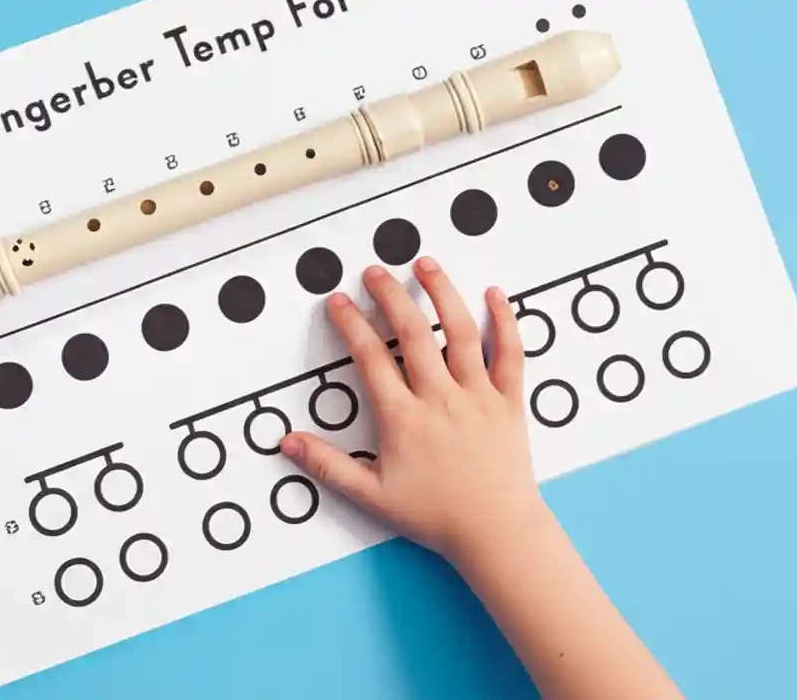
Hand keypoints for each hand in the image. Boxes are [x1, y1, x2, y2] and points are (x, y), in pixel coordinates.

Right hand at [279, 257, 548, 562]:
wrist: (496, 532)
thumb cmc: (435, 516)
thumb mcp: (372, 494)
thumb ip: (327, 465)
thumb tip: (287, 442)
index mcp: (403, 419)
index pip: (370, 358)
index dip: (350, 325)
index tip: (337, 302)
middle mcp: (439, 399)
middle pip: (411, 333)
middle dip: (389, 295)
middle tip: (373, 271)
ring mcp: (477, 396)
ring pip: (459, 332)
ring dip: (441, 293)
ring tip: (424, 264)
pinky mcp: (508, 401)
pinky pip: (509, 353)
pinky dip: (503, 321)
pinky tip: (493, 294)